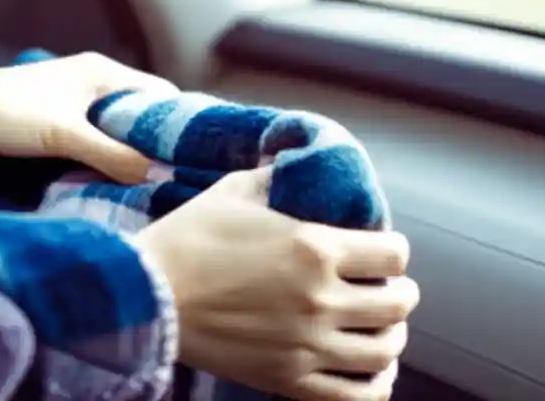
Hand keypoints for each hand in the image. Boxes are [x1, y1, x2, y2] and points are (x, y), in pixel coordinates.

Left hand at [0, 52, 176, 181]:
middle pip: (138, 119)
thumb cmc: (3, 114)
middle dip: (154, 148)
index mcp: (100, 72)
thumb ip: (113, 154)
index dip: (180, 124)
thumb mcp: (64, 135)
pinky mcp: (50, 130)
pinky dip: (100, 166)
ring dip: (124, 161)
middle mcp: (89, 86)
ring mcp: (69, 109)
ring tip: (148, 195)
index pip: (159, 95)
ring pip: (113, 137)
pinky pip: (89, 149)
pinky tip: (108, 191)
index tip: (199, 158)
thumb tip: (159, 175)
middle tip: (177, 184)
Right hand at [134, 168, 418, 400]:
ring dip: (390, 337)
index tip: (381, 251)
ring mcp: (307, 343)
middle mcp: (320, 298)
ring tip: (378, 329)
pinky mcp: (289, 379)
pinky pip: (356, 394)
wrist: (145, 294)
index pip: (394, 254)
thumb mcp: (235, 191)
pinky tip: (366, 369)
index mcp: (314, 246)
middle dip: (399, 293)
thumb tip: (297, 166)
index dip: (392, 249)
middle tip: (385, 288)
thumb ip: (277, 179)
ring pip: (386, 350)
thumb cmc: (187, 239)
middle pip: (398, 303)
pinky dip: (373, 383)